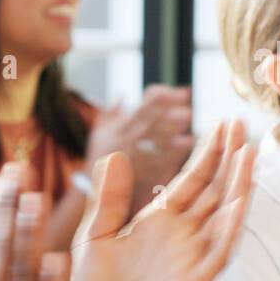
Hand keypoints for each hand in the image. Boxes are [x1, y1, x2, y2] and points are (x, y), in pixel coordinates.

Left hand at [69, 120, 254, 280]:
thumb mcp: (94, 236)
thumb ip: (109, 199)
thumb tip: (116, 154)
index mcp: (157, 222)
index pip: (191, 180)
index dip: (209, 153)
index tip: (225, 123)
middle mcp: (180, 236)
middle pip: (214, 190)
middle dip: (229, 158)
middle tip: (243, 123)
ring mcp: (190, 258)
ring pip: (223, 216)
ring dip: (238, 186)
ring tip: (249, 152)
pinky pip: (219, 251)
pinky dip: (231, 226)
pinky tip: (241, 200)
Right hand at [85, 85, 193, 210]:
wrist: (92, 188)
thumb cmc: (99, 155)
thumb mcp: (99, 132)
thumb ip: (111, 113)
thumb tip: (122, 94)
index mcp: (115, 130)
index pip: (137, 112)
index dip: (154, 101)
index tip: (171, 92)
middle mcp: (123, 143)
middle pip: (148, 127)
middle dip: (166, 117)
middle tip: (186, 110)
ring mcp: (131, 160)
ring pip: (154, 147)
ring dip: (172, 138)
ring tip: (188, 129)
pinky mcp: (138, 175)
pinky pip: (157, 165)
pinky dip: (172, 155)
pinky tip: (186, 145)